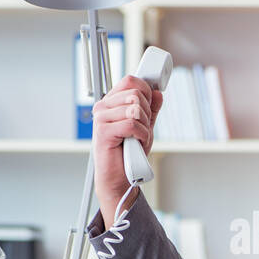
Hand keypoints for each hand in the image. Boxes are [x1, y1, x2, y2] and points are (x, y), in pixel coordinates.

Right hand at [92, 74, 163, 228]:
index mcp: (111, 103)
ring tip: (138, 138)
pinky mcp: (103, 132)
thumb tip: (158, 93)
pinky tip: (137, 142)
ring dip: (144, 126)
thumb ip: (151, 110)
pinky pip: (131, 124)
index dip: (146, 90)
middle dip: (147, 113)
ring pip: (135, 109)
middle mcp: (103, 108)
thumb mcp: (145, 127)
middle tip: (143, 129)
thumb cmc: (129, 154)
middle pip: (135, 94)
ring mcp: (101, 119)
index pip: (130, 81)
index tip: (149, 106)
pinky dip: (141, 135)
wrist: (120, 178)